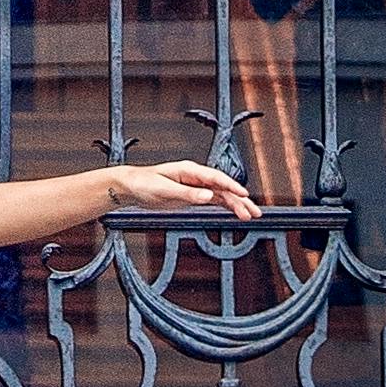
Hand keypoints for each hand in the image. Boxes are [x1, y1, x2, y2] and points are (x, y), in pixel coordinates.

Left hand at [105, 159, 259, 223]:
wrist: (131, 187)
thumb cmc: (144, 183)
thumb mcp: (165, 190)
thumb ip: (187, 194)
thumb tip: (208, 196)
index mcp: (190, 170)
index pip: (216, 178)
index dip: (231, 186)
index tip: (244, 195)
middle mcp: (195, 177)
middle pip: (223, 188)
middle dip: (240, 199)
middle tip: (254, 211)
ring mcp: (195, 187)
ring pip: (221, 195)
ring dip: (235, 205)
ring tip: (250, 216)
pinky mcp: (192, 196)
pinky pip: (213, 201)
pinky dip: (225, 207)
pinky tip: (236, 213)